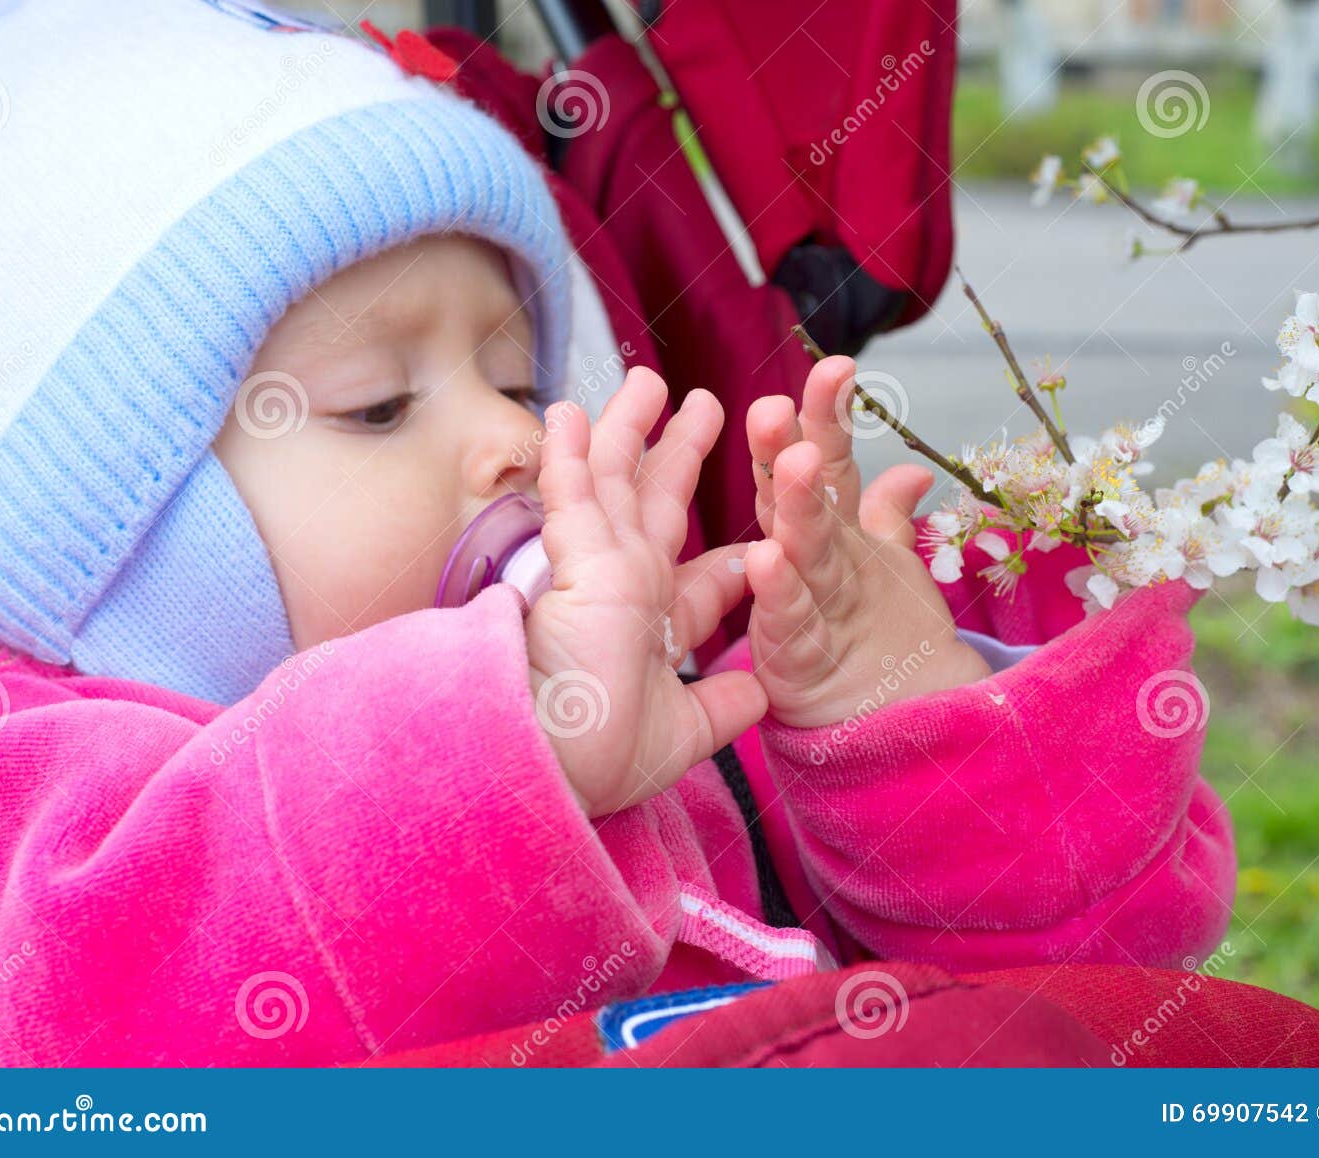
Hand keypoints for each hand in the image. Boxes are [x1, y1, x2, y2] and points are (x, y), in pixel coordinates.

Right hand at [527, 368, 766, 816]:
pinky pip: (574, 491)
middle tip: (700, 403)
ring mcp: (599, 569)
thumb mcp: (683, 733)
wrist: (555, 765)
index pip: (703, 579)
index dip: (733, 559)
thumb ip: (722, 707)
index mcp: (656, 627)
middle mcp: (628, 589)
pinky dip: (571, 451)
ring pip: (614, 479)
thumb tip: (762, 694)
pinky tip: (566, 410)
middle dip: (678, 454)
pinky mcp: (578, 561)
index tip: (763, 543)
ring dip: (627, 428)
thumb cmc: (601, 758)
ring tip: (648, 378)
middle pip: (656, 504)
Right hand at [744, 356, 991, 728]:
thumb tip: (913, 470)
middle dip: (783, 452)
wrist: (880, 718)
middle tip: (773, 407)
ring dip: (791, 509)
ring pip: (796, 551)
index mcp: (830, 528)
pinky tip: (767, 559)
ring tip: (788, 464)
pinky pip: (788, 621)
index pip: (827, 462)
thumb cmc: (874, 634)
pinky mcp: (790, 657)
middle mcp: (809, 558)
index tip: (840, 366)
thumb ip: (888, 515)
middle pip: (797, 499)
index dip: (828, 416)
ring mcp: (798, 604)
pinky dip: (779, 592)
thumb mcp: (890, 564)